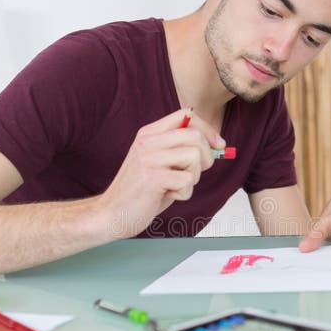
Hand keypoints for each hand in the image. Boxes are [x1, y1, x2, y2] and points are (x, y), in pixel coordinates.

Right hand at [98, 109, 223, 238]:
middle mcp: (148, 141)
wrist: (112, 214)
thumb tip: (216, 145)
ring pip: (194, 156)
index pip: (186, 115)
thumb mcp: (160, 163)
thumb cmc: (140, 191)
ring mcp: (149, 158)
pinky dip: (184, 193)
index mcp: (149, 133)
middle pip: (195, 136)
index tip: (218, 145)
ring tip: (176, 186)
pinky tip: (168, 195)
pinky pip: (187, 181)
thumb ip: (181, 150)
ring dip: (194, 177)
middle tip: (194, 174)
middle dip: (206, 157)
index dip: (207, 130)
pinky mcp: (152, 177)